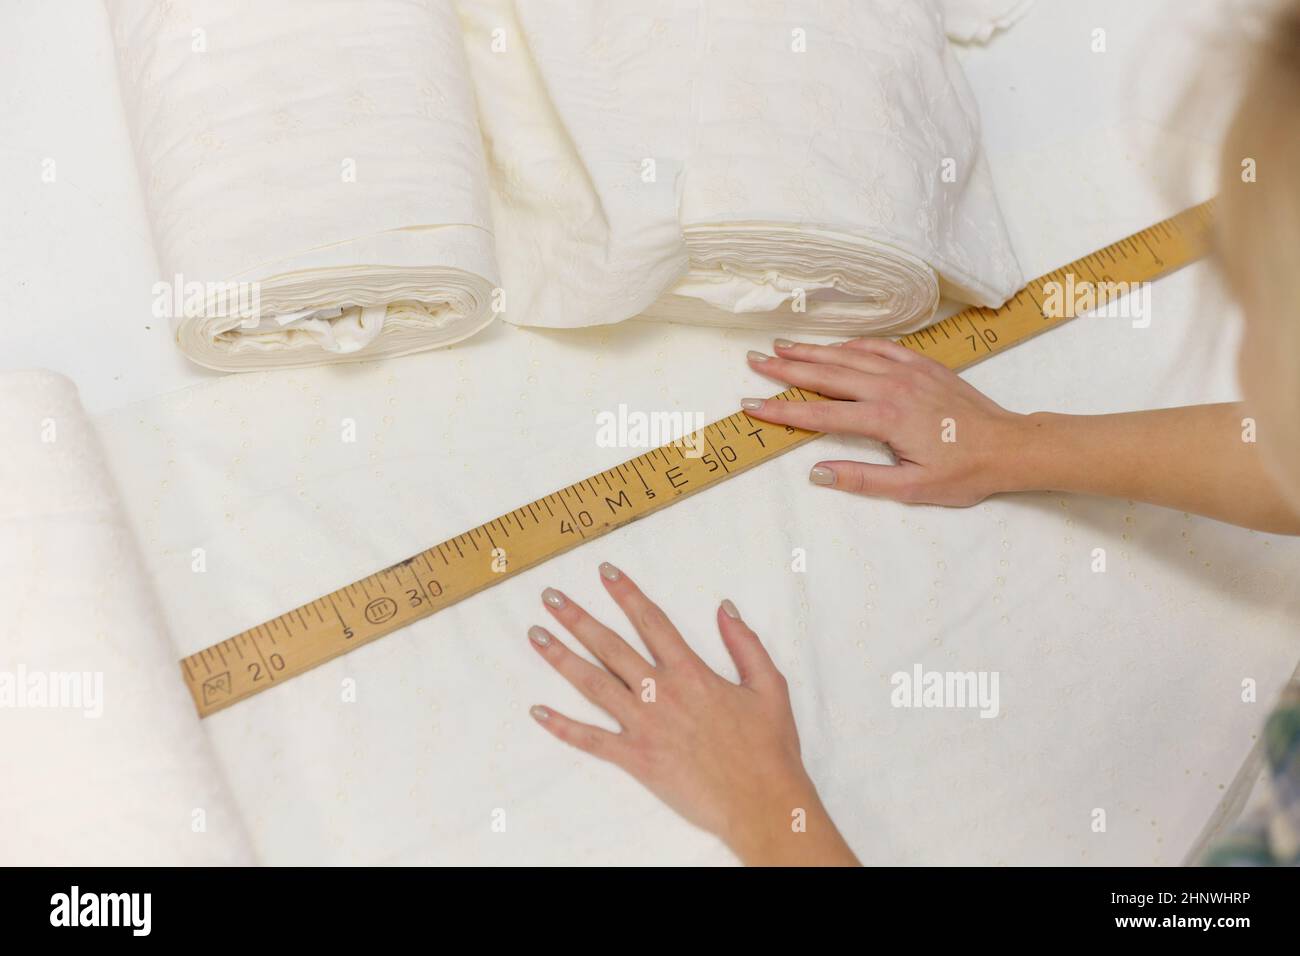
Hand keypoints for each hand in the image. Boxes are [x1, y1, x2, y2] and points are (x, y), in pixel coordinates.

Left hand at [527, 563, 857, 865]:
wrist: (761, 801)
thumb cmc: (768, 748)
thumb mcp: (769, 686)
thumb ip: (745, 643)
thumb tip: (725, 607)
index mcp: (691, 672)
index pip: (651, 621)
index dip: (626, 593)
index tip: (605, 572)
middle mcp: (661, 692)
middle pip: (610, 646)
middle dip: (577, 618)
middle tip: (550, 598)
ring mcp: (644, 725)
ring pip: (593, 684)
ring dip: (561, 658)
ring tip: (536, 636)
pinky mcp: (636, 759)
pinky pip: (592, 740)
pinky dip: (563, 727)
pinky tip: (538, 712)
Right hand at [742, 337, 1029, 505]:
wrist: (1010, 446)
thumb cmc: (965, 471)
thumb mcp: (913, 488)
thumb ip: (862, 480)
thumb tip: (818, 472)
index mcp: (884, 419)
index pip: (820, 415)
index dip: (782, 410)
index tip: (752, 405)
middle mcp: (891, 388)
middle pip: (827, 375)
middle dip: (787, 368)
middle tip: (755, 360)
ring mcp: (908, 372)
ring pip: (850, 356)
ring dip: (814, 351)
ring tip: (783, 346)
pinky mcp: (923, 365)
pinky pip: (881, 347)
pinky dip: (854, 344)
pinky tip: (837, 344)